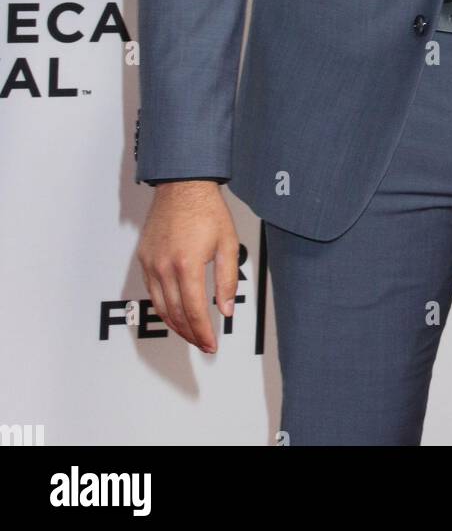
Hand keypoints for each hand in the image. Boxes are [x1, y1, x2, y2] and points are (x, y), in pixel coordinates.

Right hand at [137, 182, 238, 352]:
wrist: (183, 186)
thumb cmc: (207, 210)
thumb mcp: (228, 244)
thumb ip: (227, 280)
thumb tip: (225, 310)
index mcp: (188, 265)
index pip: (195, 312)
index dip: (203, 333)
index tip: (211, 344)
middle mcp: (165, 267)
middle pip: (177, 314)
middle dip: (191, 334)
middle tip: (204, 343)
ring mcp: (151, 264)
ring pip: (161, 307)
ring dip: (176, 325)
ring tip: (191, 333)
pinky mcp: (144, 259)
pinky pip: (152, 292)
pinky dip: (163, 308)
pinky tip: (175, 313)